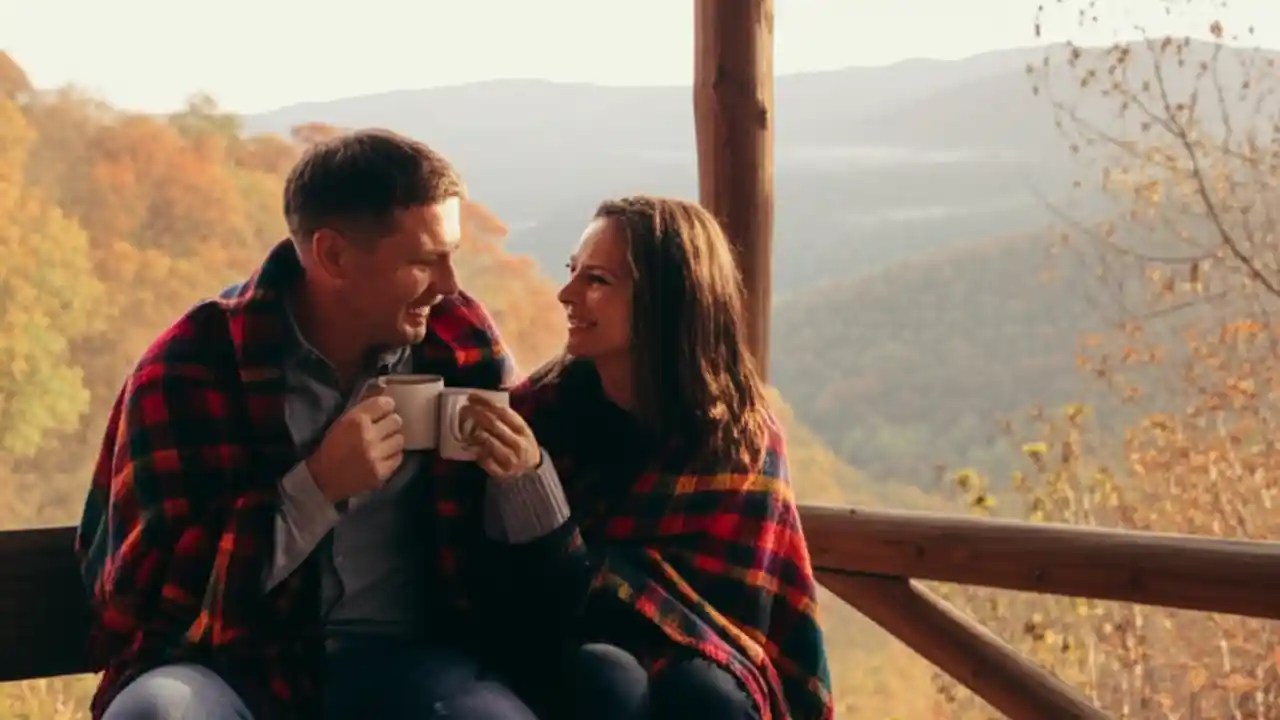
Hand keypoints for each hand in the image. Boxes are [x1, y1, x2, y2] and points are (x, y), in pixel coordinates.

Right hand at [307, 388, 403, 503]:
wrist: (321, 479)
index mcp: (356, 421)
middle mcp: (368, 436)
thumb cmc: (330, 447)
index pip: (385, 404)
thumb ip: (363, 410)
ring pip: (400, 439)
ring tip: (382, 444)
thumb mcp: (341, 422)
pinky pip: (398, 457)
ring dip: (392, 440)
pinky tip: (381, 457)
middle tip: (382, 429)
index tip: (383, 411)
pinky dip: (392, 456)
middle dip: (390, 424)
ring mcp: (376, 456)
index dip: (386, 406)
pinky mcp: (381, 472)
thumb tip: (384, 392)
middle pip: (396, 421)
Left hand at [461, 394, 540, 479]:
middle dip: (475, 414)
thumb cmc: (521, 446)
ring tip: (465, 428)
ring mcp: (510, 460)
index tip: (471, 397)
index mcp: (524, 431)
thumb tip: (482, 405)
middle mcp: (518, 444)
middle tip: (464, 409)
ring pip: (487, 441)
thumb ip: (506, 419)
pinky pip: (483, 459)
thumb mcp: (520, 431)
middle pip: (493, 424)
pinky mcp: (501, 474)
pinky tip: (470, 446)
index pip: (503, 412)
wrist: (530, 472)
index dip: (486, 402)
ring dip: (474, 433)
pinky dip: (475, 452)